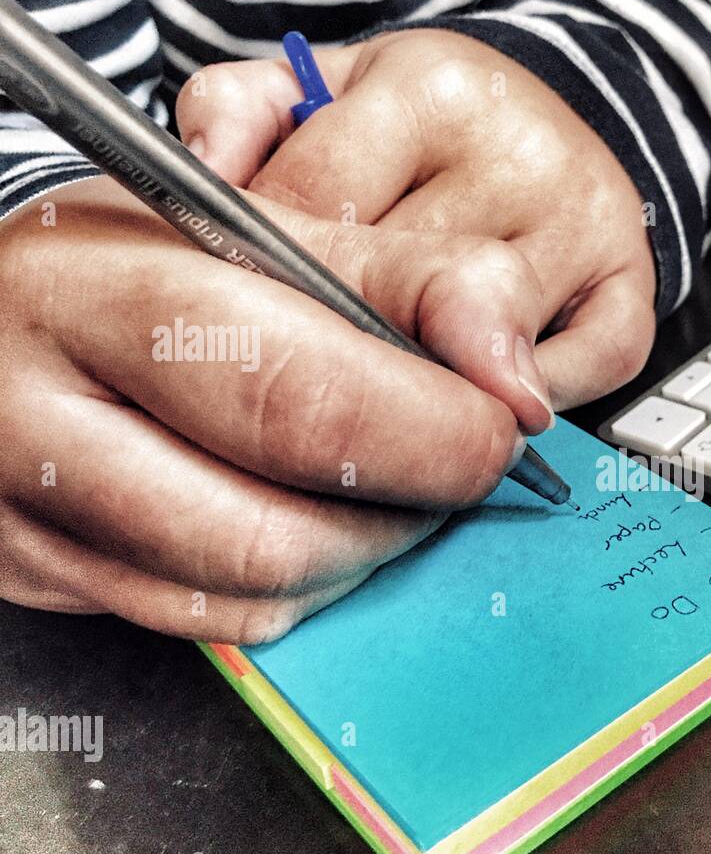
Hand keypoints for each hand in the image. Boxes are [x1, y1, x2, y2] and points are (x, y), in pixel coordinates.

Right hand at [0, 176, 549, 641]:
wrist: (2, 303)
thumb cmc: (146, 256)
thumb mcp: (275, 228)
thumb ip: (416, 287)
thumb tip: (516, 389)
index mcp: (100, 295)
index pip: (299, 402)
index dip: (434, 436)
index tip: (498, 431)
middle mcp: (37, 421)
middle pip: (271, 537)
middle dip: (404, 513)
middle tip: (449, 466)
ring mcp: (26, 518)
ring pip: (248, 602)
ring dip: (357, 556)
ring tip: (378, 486)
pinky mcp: (41, 578)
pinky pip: (211, 625)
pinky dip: (296, 585)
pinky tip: (308, 520)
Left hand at [176, 27, 657, 410]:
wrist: (555, 143)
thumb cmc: (427, 137)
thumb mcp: (328, 93)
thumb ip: (242, 114)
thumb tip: (204, 178)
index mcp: (436, 90)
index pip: (316, 200)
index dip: (264, 266)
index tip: (241, 306)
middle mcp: (524, 158)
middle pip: (391, 285)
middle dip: (336, 334)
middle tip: (301, 368)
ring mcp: (585, 237)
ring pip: (469, 351)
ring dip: (417, 384)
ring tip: (383, 382)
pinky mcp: (629, 309)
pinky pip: (556, 390)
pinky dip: (504, 409)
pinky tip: (471, 392)